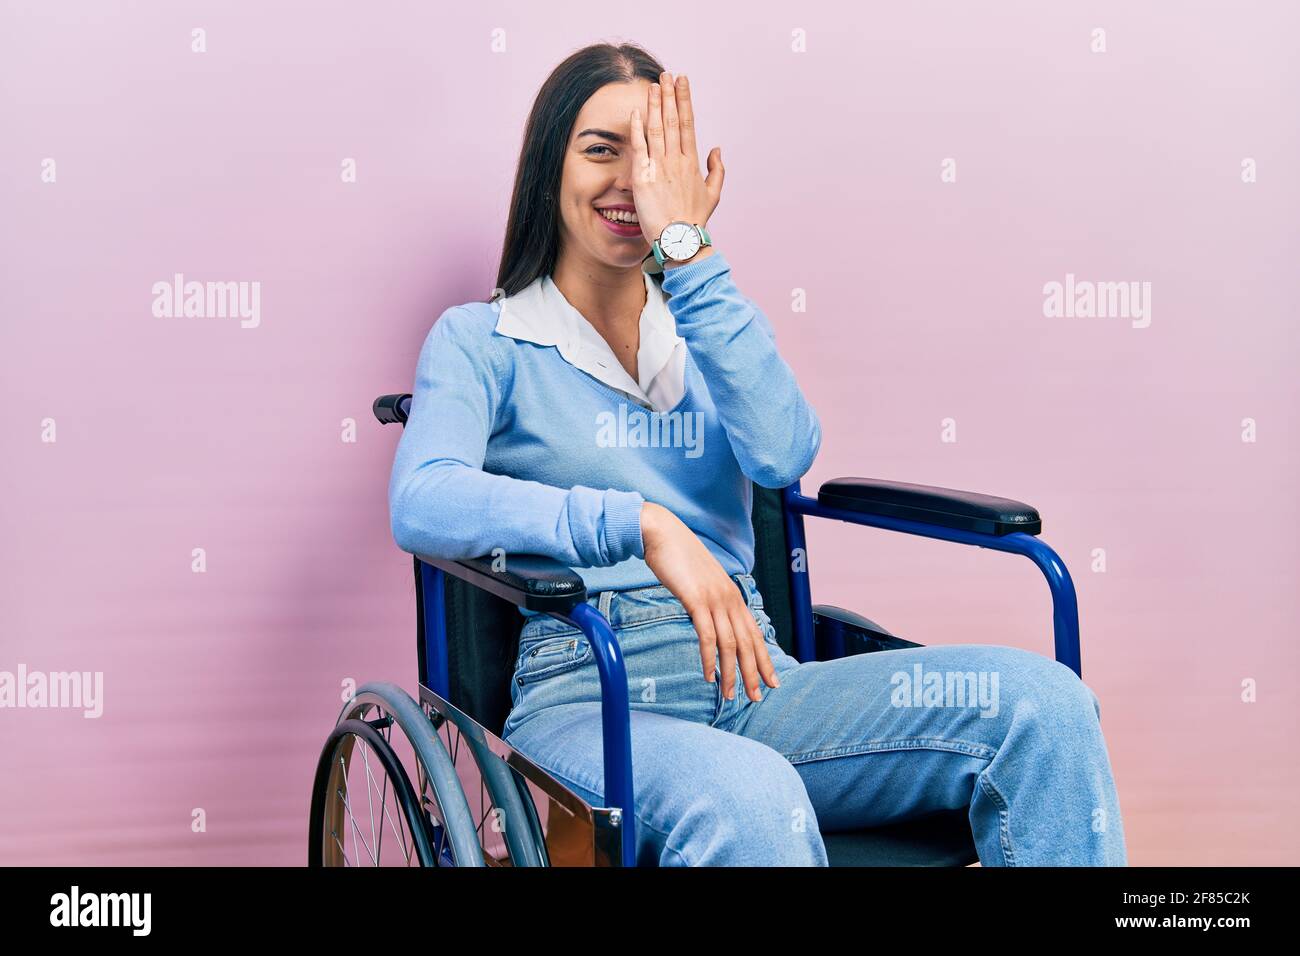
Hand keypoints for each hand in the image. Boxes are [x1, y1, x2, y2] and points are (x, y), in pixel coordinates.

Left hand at [629, 72, 724, 246]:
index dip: (684, 100)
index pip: (688, 123)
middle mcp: (677, 160)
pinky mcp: (643, 178)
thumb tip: (717, 149)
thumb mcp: (713, 194)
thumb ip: (717, 170)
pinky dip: (637, 130)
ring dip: (655, 105)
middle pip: (673, 120)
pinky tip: (636, 112)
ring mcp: (660, 168)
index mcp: (692, 162)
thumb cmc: (694, 220)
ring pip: (657, 129)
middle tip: (666, 74)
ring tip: (652, 85)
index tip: (682, 82)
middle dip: (669, 95)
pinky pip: (639, 148)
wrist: (679, 239)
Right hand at [640, 502, 779, 701]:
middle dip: (755, 672)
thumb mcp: (701, 582)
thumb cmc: (678, 558)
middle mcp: (729, 599)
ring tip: (730, 694)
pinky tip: (709, 675)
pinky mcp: (696, 600)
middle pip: (748, 642)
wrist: (662, 534)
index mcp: (733, 595)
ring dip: (731, 672)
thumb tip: (712, 619)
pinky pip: (707, 635)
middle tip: (757, 696)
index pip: (754, 633)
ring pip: (730, 643)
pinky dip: (710, 658)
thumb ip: (710, 600)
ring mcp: (714, 599)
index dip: (764, 659)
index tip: (771, 680)